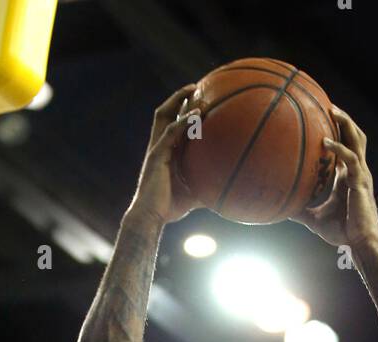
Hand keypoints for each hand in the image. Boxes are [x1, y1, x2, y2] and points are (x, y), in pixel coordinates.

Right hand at [130, 84, 202, 225]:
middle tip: (195, 87)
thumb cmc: (169, 209)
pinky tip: (197, 115)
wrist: (150, 217)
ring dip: (178, 101)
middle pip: (164, 114)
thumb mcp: (194, 194)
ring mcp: (156, 149)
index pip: (171, 125)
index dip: (181, 111)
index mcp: (164, 153)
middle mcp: (158, 147)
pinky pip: (170, 133)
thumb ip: (207, 187)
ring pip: (164, 116)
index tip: (197, 100)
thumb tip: (227, 190)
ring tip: (194, 89)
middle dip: (178, 98)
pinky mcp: (156, 156)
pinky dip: (182, 122)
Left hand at [292, 108, 377, 250]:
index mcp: (347, 176)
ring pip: (357, 140)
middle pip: (354, 136)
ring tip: (331, 111)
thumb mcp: (314, 220)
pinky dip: (339, 149)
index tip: (322, 118)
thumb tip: (280, 209)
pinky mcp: (361, 182)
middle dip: (343, 119)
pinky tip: (325, 143)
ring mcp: (360, 174)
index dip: (337, 131)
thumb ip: (300, 211)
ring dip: (345, 123)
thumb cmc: (342, 232)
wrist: (360, 243)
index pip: (345, 146)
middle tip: (327, 104)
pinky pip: (351, 159)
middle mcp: (356, 171)